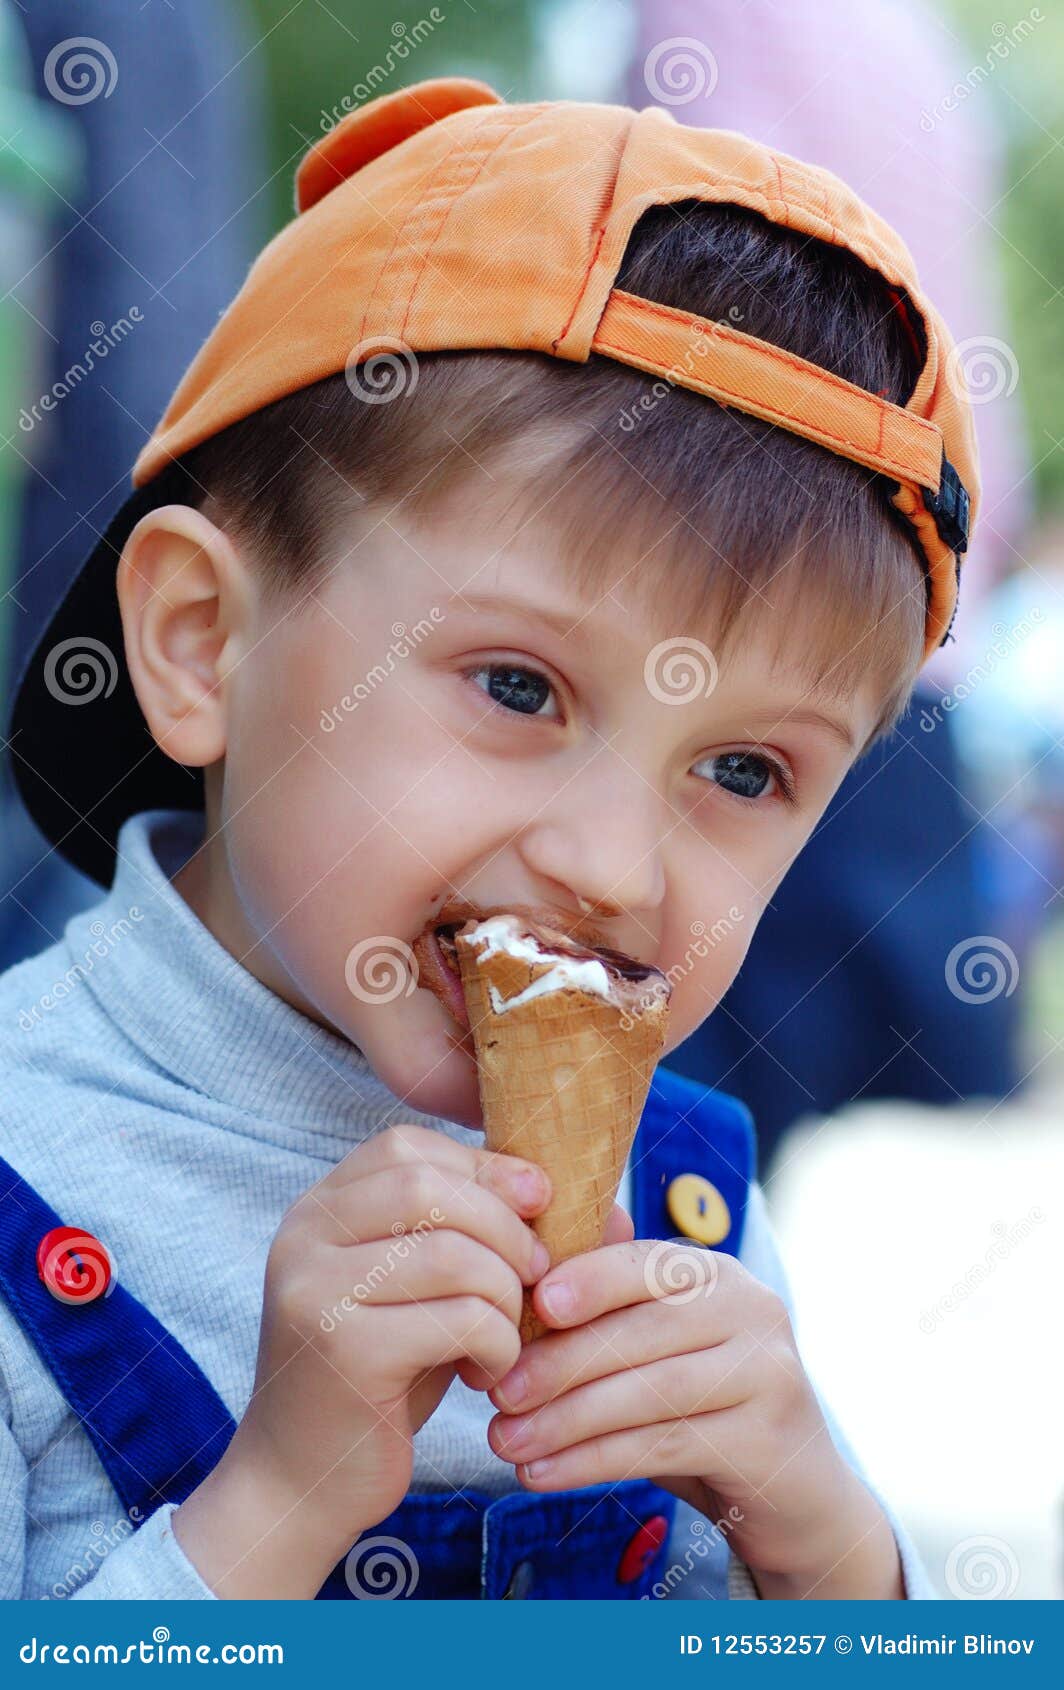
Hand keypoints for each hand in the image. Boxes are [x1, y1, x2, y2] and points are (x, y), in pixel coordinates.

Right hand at [175, 1123, 554, 1596]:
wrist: (302, 1485)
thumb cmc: (381, 1379)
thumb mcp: (422, 1289)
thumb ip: (471, 1232)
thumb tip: (588, 1198)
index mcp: (319, 1209)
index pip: (407, 1147)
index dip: (482, 1167)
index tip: (536, 1204)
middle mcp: (303, 1236)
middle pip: (430, 1187)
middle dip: (505, 1228)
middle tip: (535, 1278)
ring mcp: (314, 1290)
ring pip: (453, 1253)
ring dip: (506, 1295)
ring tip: (505, 1336)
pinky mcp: (341, 1351)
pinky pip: (458, 1319)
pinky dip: (497, 1344)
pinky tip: (486, 1374)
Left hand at [486, 1236, 903, 1597]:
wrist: (795, 1496)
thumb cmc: (704, 1409)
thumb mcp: (660, 1349)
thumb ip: (611, 1306)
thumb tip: (535, 1259)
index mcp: (719, 1275)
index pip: (647, 1265)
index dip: (590, 1280)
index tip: (533, 1305)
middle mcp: (753, 1311)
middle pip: (642, 1332)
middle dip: (560, 1362)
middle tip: (496, 1392)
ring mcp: (768, 1375)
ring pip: (648, 1392)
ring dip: (566, 1419)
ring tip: (505, 1441)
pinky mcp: (766, 1441)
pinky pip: (662, 1446)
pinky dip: (592, 1461)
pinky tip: (542, 1473)